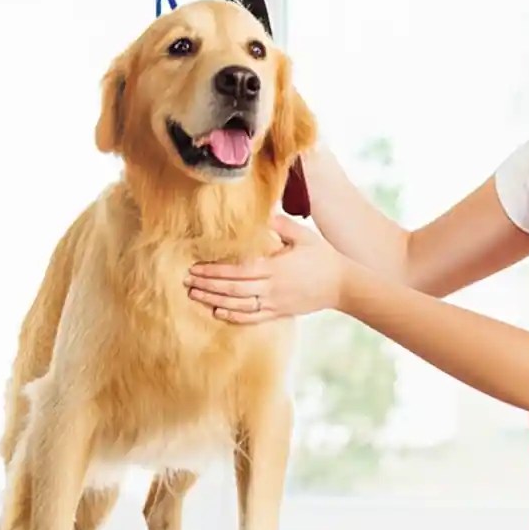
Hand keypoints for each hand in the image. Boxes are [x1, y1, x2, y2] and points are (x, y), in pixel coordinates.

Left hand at [186, 215, 347, 323]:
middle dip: (207, 286)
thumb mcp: (303, 236)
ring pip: (238, 305)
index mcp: (275, 268)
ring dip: (214, 301)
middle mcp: (271, 288)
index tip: (195, 268)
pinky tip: (218, 312)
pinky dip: (234, 316)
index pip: (237, 271)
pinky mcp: (279, 312)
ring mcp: (275, 303)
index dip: (214, 272)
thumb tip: (262, 213)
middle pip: (232, 289)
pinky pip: (252, 317)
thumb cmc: (322, 257)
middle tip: (186, 282)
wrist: (342, 285)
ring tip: (195, 296)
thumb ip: (281, 225)